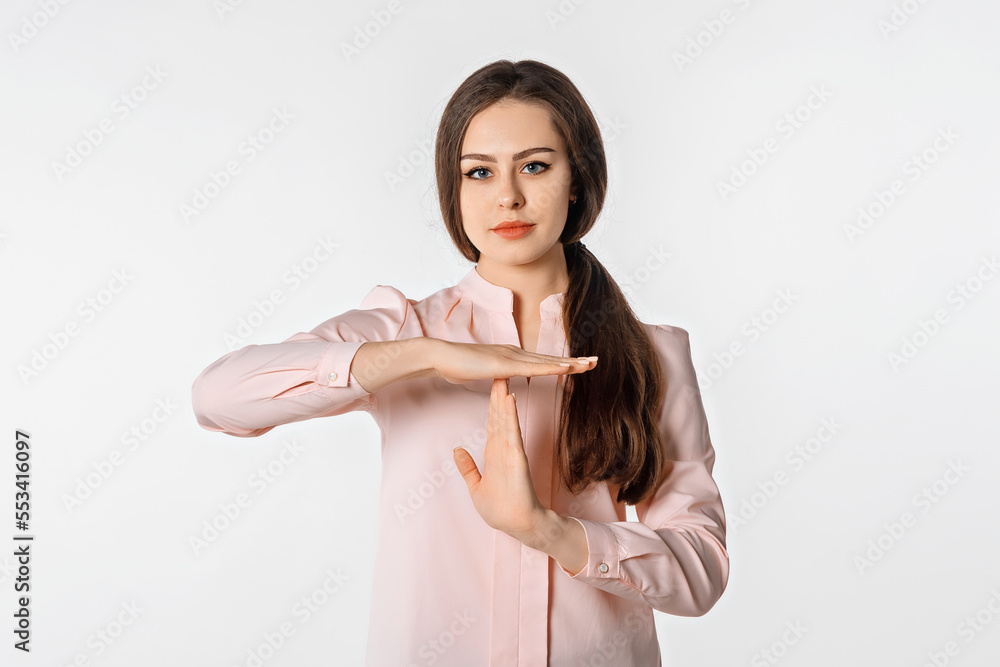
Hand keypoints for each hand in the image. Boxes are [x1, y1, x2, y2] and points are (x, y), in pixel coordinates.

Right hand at [432, 340, 596, 384]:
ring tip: (588, 364)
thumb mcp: (481, 372)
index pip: (541, 362)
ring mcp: (511, 357)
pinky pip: (533, 368)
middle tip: (595, 361)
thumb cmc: (456, 365)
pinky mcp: (505, 364)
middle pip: (550, 359)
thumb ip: (494, 375)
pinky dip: (552, 367)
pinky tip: (566, 368)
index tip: (579, 365)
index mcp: (511, 357)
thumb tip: (500, 381)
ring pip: (547, 362)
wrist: (440, 356)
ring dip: (569, 363)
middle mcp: (515, 353)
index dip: (561, 363)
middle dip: (574, 361)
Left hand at [453, 377, 545, 540]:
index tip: (489, 385)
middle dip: (497, 394)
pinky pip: (512, 433)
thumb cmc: (500, 509)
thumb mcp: (476, 486)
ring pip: (505, 419)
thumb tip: (457, 450)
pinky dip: (509, 415)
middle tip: (498, 370)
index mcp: (494, 453)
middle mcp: (503, 448)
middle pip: (499, 416)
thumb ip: (468, 468)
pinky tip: (509, 399)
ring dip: (503, 398)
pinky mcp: (516, 458)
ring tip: (503, 378)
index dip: (490, 404)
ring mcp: (511, 451)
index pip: (492, 423)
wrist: (517, 524)